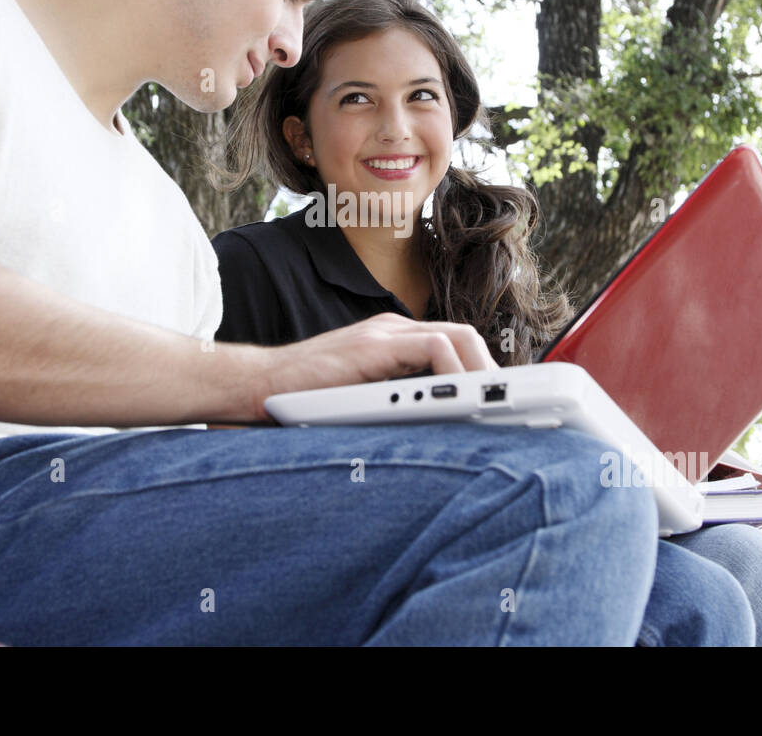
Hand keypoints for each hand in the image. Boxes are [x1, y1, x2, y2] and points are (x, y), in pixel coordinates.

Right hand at [254, 313, 496, 414]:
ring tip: (491, 406)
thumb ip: (394, 401)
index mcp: (392, 341)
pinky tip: (459, 400)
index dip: (480, 372)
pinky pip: (434, 347)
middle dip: (490, 372)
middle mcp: (393, 330)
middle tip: (505, 407)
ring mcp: (383, 334)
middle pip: (464, 337)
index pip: (453, 345)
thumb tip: (438, 431)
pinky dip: (455, 373)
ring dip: (480, 373)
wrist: (256, 385)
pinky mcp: (373, 346)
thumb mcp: (361, 399)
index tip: (498, 403)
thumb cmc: (303, 399)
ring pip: (457, 337)